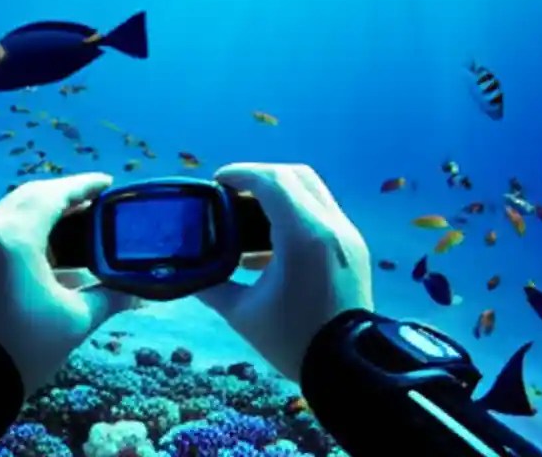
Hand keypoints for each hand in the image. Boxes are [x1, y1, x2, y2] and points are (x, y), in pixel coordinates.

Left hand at [0, 173, 140, 393]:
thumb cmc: (26, 348)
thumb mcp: (76, 319)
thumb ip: (110, 295)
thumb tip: (141, 292)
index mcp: (13, 238)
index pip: (53, 196)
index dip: (83, 186)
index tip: (108, 183)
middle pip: (31, 196)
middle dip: (64, 195)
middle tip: (96, 201)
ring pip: (12, 209)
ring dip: (44, 210)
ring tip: (77, 222)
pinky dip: (25, 227)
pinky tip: (50, 245)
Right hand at [198, 163, 373, 382]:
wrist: (349, 369)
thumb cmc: (293, 340)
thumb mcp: (242, 314)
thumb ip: (212, 285)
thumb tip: (187, 274)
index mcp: (304, 236)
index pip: (271, 181)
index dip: (241, 173)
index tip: (217, 180)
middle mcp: (331, 226)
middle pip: (295, 175)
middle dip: (260, 176)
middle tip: (232, 192)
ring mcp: (348, 235)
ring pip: (312, 191)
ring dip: (279, 193)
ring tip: (247, 216)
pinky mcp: (354, 248)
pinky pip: (321, 213)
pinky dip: (295, 212)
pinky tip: (269, 245)